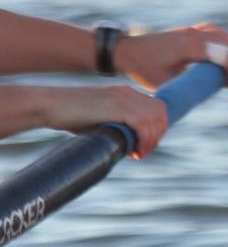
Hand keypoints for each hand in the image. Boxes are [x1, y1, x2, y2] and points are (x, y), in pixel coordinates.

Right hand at [43, 85, 167, 157]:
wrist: (48, 105)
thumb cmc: (69, 115)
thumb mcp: (99, 119)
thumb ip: (116, 125)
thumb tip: (129, 144)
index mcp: (125, 93)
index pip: (156, 107)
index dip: (156, 127)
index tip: (146, 144)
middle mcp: (127, 92)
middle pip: (160, 111)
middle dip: (157, 133)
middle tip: (143, 151)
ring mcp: (122, 98)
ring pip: (154, 117)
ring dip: (151, 139)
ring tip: (139, 153)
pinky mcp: (115, 106)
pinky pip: (142, 122)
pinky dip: (144, 138)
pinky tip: (135, 151)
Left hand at [116, 24, 227, 90]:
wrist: (126, 50)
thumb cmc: (141, 68)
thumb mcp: (163, 82)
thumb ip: (184, 86)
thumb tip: (203, 95)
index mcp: (185, 46)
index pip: (220, 52)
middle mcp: (191, 34)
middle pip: (226, 42)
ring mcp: (190, 30)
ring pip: (222, 35)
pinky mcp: (190, 31)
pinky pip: (215, 32)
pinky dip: (225, 43)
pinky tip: (225, 57)